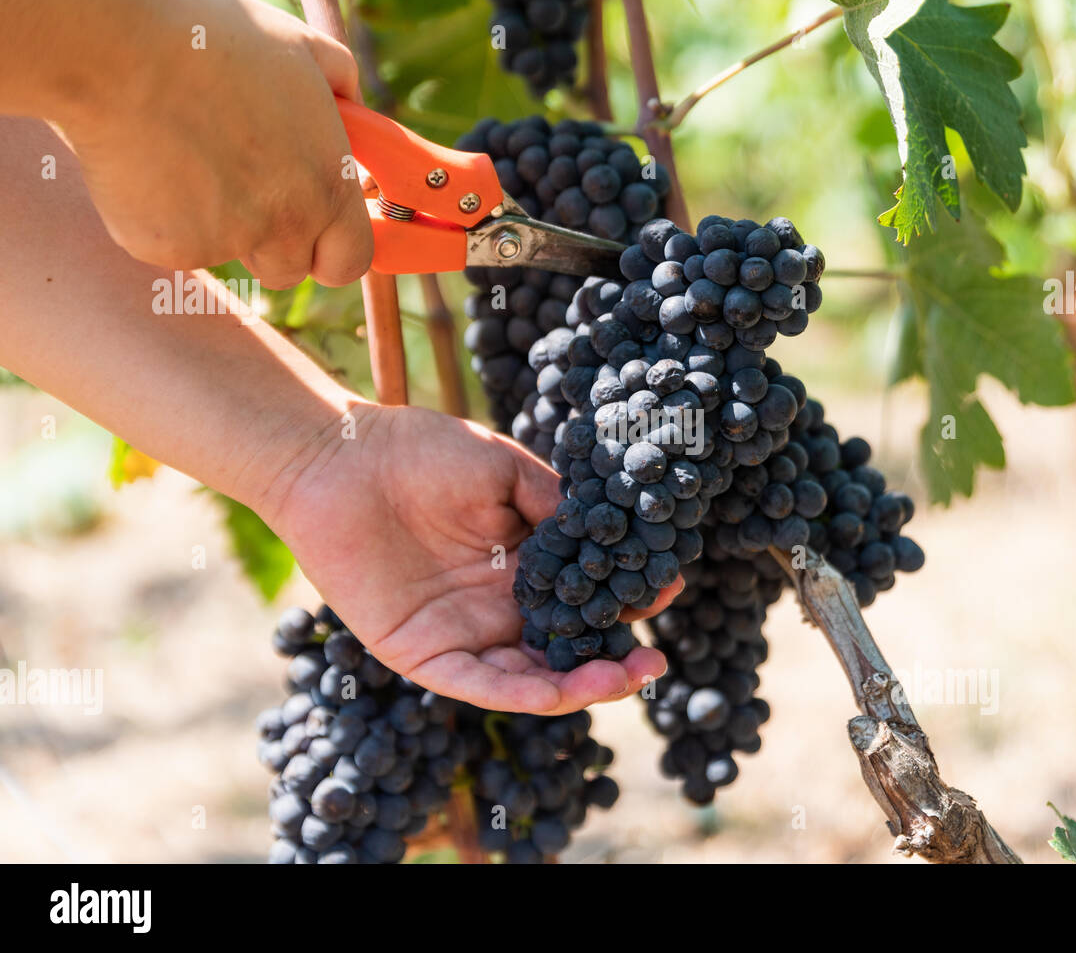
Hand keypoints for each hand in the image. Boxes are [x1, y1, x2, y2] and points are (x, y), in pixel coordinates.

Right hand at [56, 0, 371, 287]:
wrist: (120, 53)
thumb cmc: (212, 42)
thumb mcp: (301, 51)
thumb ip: (341, 86)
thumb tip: (355, 111)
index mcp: (327, 185)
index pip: (352, 259)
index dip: (335, 249)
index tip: (320, 236)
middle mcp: (286, 224)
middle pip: (290, 269)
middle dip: (276, 244)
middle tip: (246, 191)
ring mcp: (227, 242)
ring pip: (231, 255)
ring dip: (221, 228)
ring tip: (193, 159)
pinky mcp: (169, 248)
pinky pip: (176, 247)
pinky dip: (165, 218)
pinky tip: (152, 165)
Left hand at [260, 404, 675, 714]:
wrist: (339, 457)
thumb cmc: (420, 451)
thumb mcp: (504, 471)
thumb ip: (555, 507)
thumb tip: (612, 537)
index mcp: (521, 563)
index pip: (584, 594)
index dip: (626, 598)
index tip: (668, 588)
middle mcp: (498, 605)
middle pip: (566, 647)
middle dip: (614, 660)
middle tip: (655, 663)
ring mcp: (463, 633)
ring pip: (532, 676)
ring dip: (581, 685)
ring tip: (625, 677)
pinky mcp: (423, 653)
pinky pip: (479, 684)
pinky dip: (522, 693)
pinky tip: (563, 693)